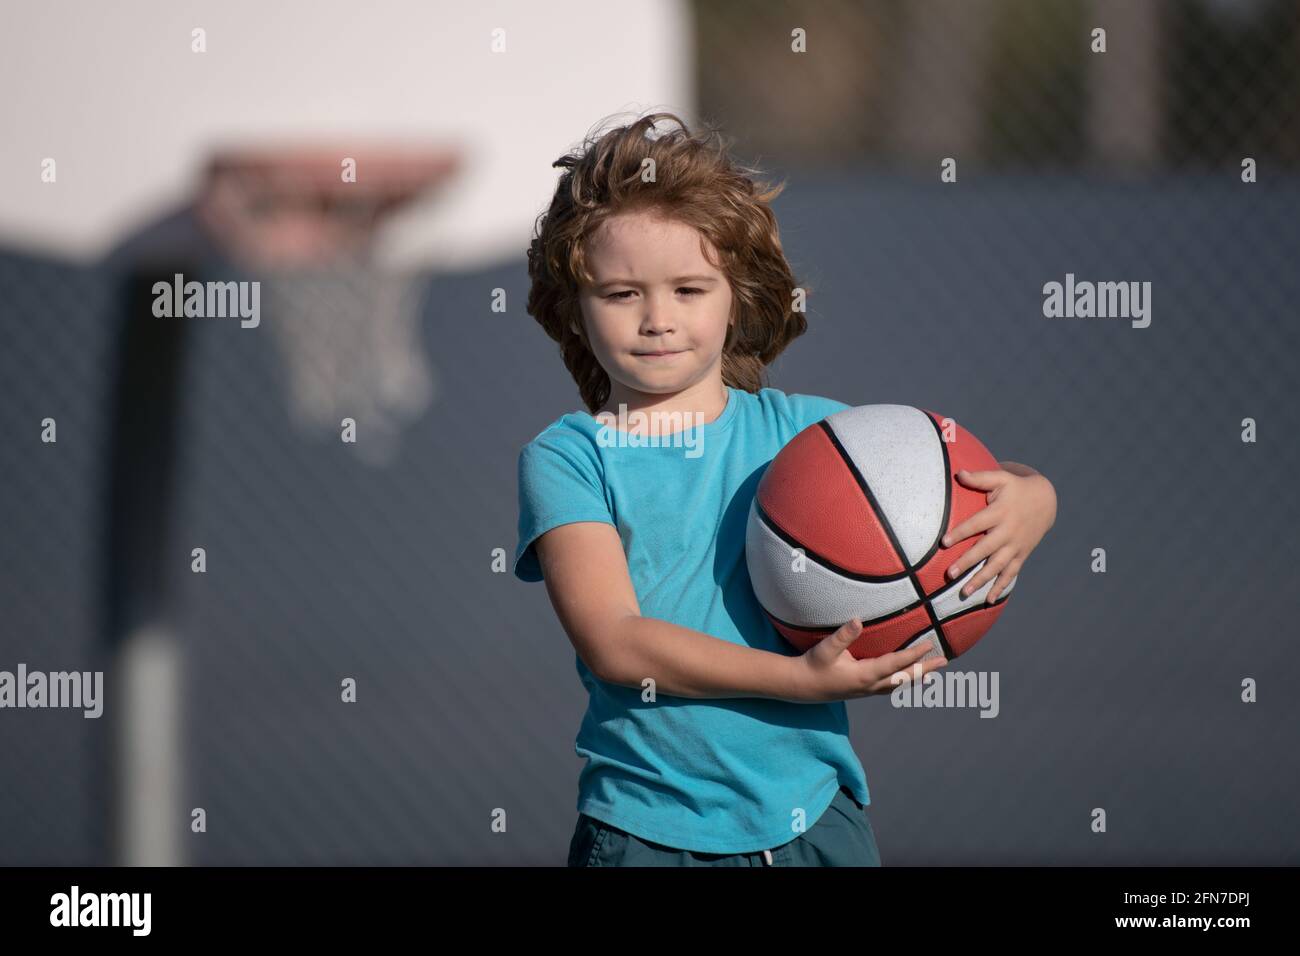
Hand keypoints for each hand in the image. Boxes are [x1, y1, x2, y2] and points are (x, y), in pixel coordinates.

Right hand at [790, 618, 947, 701]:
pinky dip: (903, 682)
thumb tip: (858, 620)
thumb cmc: (813, 665)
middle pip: (904, 678)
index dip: (914, 655)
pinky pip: (889, 687)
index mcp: (865, 675)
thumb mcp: (826, 649)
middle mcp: (870, 685)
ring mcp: (867, 690)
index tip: (929, 645)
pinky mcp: (862, 690)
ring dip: (917, 678)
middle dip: (925, 669)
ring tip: (933, 674)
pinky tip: (906, 678)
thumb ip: (843, 635)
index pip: (896, 664)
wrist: (801, 686)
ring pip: (899, 685)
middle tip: (944, 662)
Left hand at [941, 464, 1056, 602]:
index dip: (960, 532)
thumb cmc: (1016, 488)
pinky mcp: (1022, 554)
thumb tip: (958, 473)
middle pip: (985, 549)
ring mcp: (1016, 545)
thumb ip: (980, 478)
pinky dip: (1001, 587)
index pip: (977, 524)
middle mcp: (1008, 531)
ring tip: (964, 592)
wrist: (1046, 500)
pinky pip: (1011, 573)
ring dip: (981, 580)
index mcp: (1000, 512)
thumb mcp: (1002, 478)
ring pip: (997, 566)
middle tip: (949, 574)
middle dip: (967, 562)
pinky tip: (989, 600)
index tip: (944, 543)